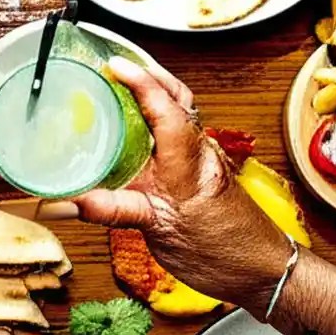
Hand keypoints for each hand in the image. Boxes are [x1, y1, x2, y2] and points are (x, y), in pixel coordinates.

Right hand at [71, 56, 289, 312]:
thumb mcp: (161, 235)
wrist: (264, 272)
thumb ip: (115, 212)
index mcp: (189, 167)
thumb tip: (71, 201)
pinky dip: (156, 117)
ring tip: (120, 81)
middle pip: (179, 98)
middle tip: (114, 62)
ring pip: (181, 112)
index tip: (115, 66)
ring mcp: (201, 162)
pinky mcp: (198, 173)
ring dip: (155, 90)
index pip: (169, 112)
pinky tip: (133, 126)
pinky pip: (176, 134)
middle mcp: (198, 155)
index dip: (143, 84)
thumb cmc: (224, 254)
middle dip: (150, 73)